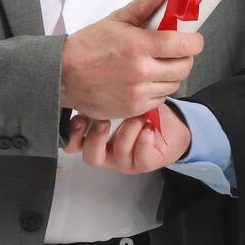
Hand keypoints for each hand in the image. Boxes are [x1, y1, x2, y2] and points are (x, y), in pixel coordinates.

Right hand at [59, 0, 204, 121]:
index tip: (193, 38)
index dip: (194, 41)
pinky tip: (146, 80)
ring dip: (172, 74)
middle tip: (175, 51)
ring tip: (157, 64)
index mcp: (139, 46)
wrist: (63, 74)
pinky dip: (158, 90)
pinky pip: (160, 99)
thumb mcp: (118, 19)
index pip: (185, 45)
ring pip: (174, 85)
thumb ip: (147, 2)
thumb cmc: (87, 47)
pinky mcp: (133, 108)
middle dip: (184, 57)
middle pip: (184, 67)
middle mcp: (141, 72)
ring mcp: (138, 93)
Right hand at [62, 101, 192, 172]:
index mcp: (97, 138)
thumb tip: (94, 81)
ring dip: (127, 132)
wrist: (172, 127)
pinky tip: (149, 127)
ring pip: (119, 154)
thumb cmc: (143, 114)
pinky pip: (141, 157)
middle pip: (91, 157)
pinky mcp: (144, 163)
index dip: (72, 135)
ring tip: (138, 118)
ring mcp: (126, 160)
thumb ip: (106, 98)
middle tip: (103, 122)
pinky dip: (144, 139)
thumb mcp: (123, 101)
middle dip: (96, 139)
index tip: (79, 117)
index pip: (74, 144)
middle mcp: (109, 152)